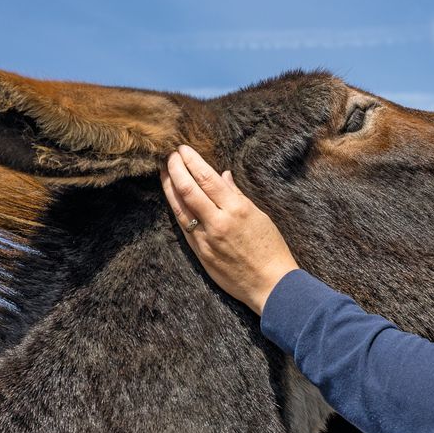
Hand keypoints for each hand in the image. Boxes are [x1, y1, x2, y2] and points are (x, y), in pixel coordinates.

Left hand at [160, 145, 298, 314]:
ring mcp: (206, 239)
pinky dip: (176, 209)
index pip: (207, 178)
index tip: (182, 149)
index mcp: (236, 209)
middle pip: (188, 189)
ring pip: (180, 208)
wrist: (270, 284)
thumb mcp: (259, 215)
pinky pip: (184, 226)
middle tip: (168, 155)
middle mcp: (218, 222)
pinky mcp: (200, 253)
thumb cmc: (271, 248)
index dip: (192, 161)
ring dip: (169, 188)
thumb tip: (223, 175)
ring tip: (163, 172)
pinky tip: (171, 198)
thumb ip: (237, 195)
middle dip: (175, 169)